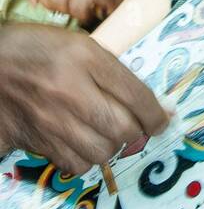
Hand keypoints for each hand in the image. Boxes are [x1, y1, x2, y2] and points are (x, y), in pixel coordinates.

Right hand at [0, 22, 168, 173]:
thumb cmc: (35, 48)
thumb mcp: (77, 44)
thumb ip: (110, 71)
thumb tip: (149, 104)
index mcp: (84, 56)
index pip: (135, 93)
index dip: (157, 113)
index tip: (164, 121)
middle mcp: (69, 89)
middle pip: (122, 128)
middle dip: (137, 132)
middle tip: (136, 128)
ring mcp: (50, 118)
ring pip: (101, 151)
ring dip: (111, 146)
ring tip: (106, 134)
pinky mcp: (34, 139)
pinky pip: (74, 164)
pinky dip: (85, 159)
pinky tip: (81, 144)